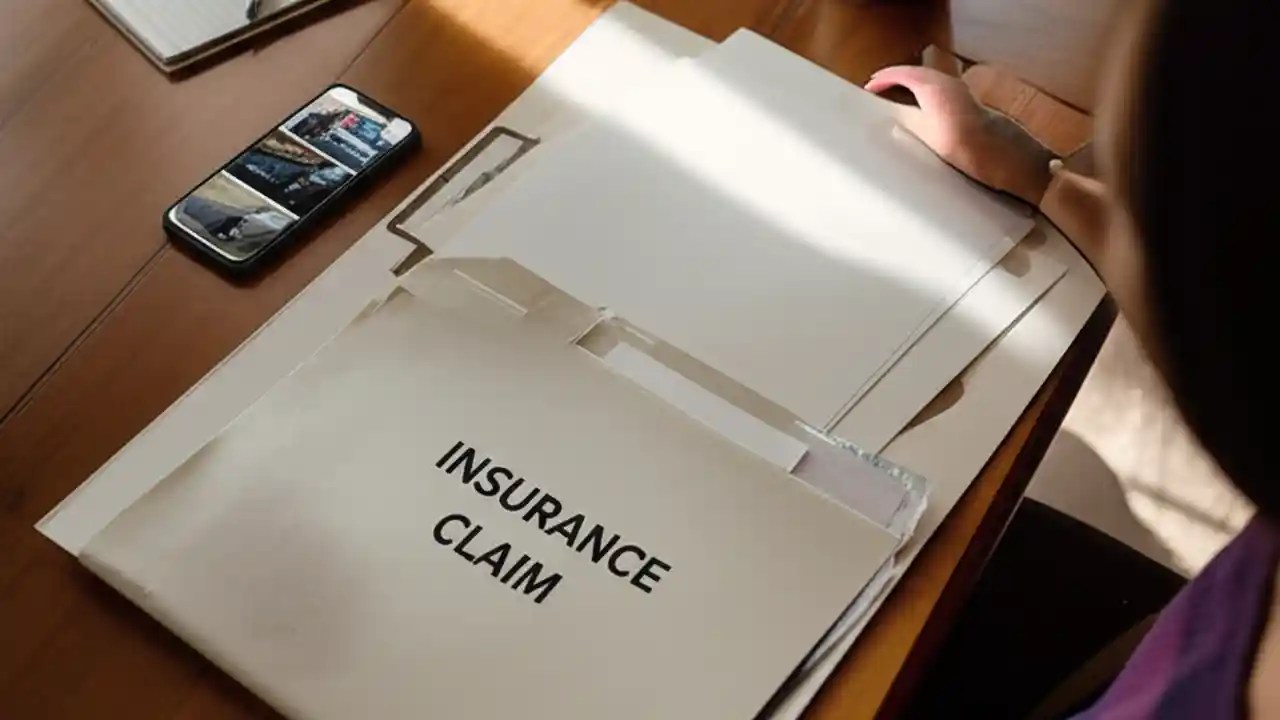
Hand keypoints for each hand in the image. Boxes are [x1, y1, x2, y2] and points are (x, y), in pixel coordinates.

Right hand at [865, 66, 1054, 204]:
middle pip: (916, 73)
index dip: (884, 80)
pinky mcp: (969, 103)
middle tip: (878, 87)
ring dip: (911, 85)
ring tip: (895, 95)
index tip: (868, 88)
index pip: (903, 74)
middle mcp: (948, 83)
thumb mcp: (927, 137)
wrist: (1007, 158)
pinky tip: (921, 107)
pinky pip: (938, 89)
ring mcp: (961, 91)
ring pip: (929, 80)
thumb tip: (891, 116)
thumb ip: (908, 121)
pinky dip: (924, 92)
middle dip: (896, 78)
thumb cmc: (965, 148)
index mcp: (933, 87)